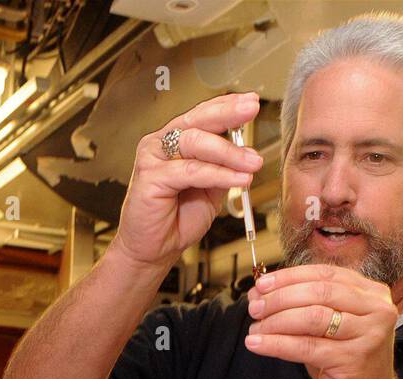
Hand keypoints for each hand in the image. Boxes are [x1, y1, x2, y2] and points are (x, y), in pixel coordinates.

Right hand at [110, 93, 262, 270]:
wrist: (154, 250)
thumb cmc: (176, 220)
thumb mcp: (210, 190)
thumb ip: (223, 168)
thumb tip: (248, 153)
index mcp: (174, 141)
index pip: (202, 115)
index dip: (226, 106)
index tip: (251, 103)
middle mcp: (160, 144)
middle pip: (196, 120)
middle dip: (227, 114)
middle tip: (251, 110)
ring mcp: (152, 158)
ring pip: (194, 143)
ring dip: (228, 152)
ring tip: (253, 162)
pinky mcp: (150, 178)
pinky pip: (190, 171)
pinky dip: (218, 174)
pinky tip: (239, 180)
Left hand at [243, 264, 401, 378]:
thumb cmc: (344, 360)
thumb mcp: (327, 325)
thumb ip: (302, 305)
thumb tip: (260, 292)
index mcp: (371, 293)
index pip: (325, 274)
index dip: (289, 277)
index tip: (262, 284)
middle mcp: (377, 310)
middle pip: (319, 292)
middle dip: (280, 298)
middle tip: (255, 308)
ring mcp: (368, 334)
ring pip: (312, 318)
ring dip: (276, 321)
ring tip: (255, 328)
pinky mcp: (353, 360)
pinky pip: (306, 347)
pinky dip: (277, 344)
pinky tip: (258, 344)